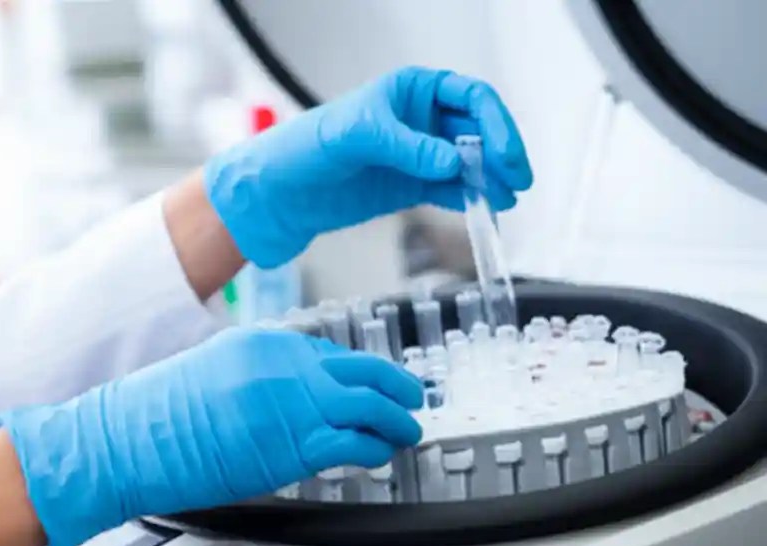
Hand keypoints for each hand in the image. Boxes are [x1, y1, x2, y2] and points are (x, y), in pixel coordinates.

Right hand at [0, 328, 423, 545]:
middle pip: (365, 370)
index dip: (363, 372)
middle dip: (398, 387)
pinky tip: (382, 454)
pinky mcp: (294, 445)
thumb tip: (291, 395)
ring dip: (397, 421)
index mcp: (267, 342)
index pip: (333, 352)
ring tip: (407, 431)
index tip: (376, 383)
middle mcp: (287, 366)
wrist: (132, 439)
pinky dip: (378, 448)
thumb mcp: (217, 371)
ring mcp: (293, 403)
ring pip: (371, 405)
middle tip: (411, 400)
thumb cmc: (161, 414)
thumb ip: (260, 375)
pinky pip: (356, 443)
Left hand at [205, 66, 532, 268]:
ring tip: (507, 199)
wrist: (275, 194)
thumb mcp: (357, 138)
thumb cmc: (304, 148)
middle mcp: (419, 118)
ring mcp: (417, 153)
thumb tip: (454, 161)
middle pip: (477, 130)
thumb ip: (407, 148)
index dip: (494, 121)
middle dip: (500, 152)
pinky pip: (450, 188)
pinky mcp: (409, 186)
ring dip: (490, 179)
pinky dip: (469, 197)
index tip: (503, 151)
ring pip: (468, 162)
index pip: (469, 96)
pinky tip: (485, 207)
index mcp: (410, 90)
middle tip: (518, 179)